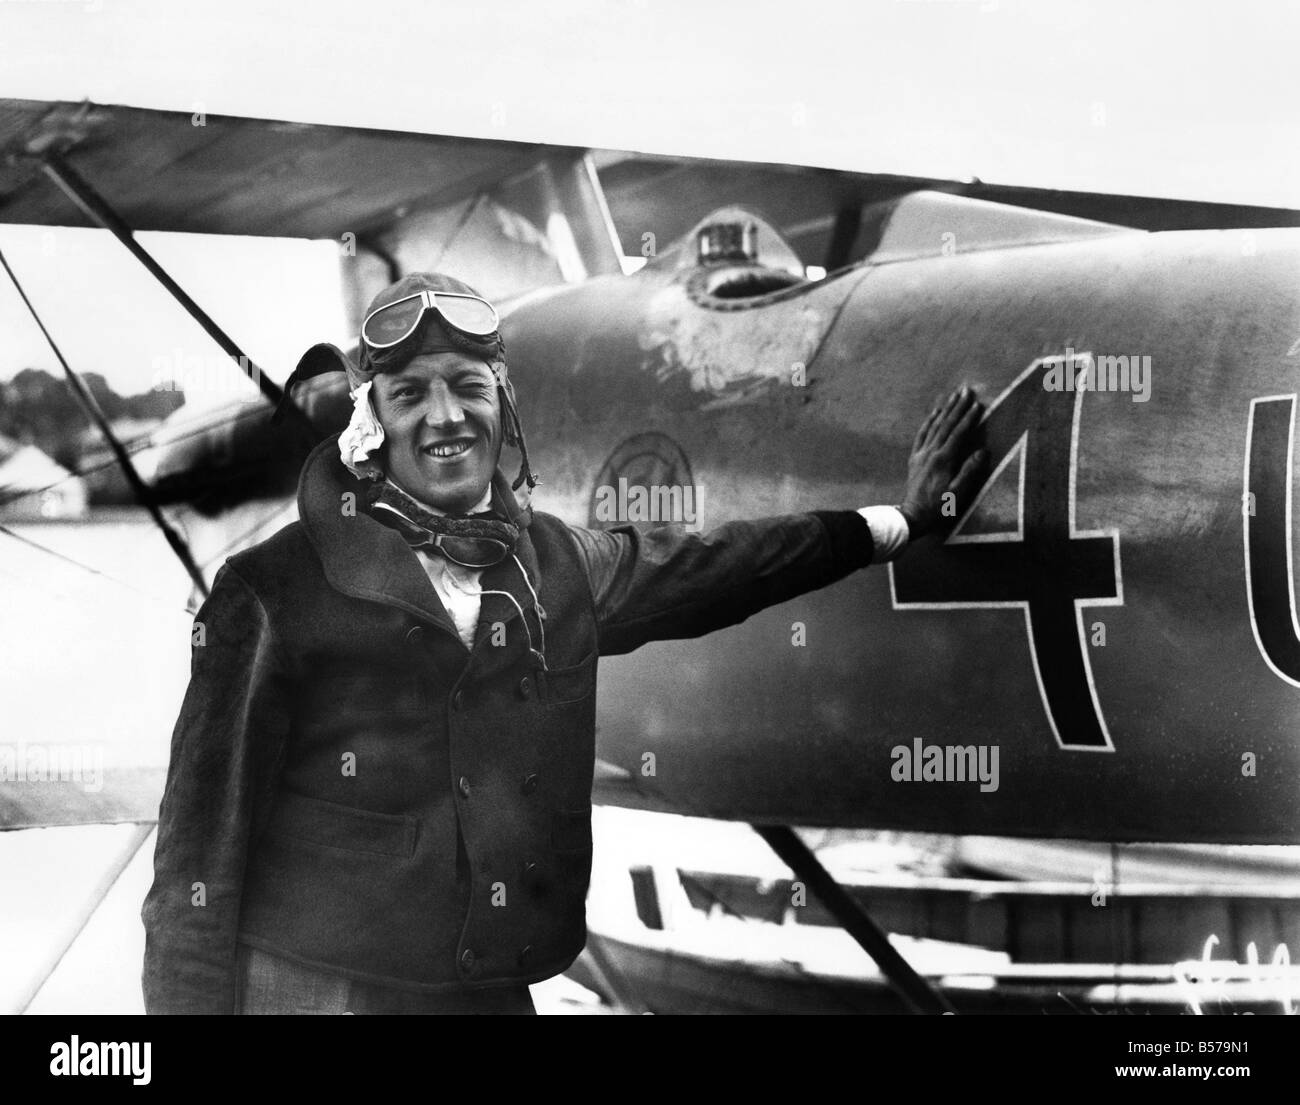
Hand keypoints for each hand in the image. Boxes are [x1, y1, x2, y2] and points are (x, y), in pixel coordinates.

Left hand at [899, 384, 987, 538]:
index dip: (969, 418)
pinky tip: (934, 414)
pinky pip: (921, 435)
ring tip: (953, 396)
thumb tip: (983, 451)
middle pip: (946, 425)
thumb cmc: (938, 507)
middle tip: (966, 390)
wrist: (912, 516)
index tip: (978, 404)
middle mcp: (930, 452)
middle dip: (957, 407)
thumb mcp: (958, 493)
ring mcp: (920, 454)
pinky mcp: (914, 458)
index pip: (958, 433)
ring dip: (944, 410)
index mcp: (943, 460)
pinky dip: (928, 422)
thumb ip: (970, 471)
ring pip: (933, 426)